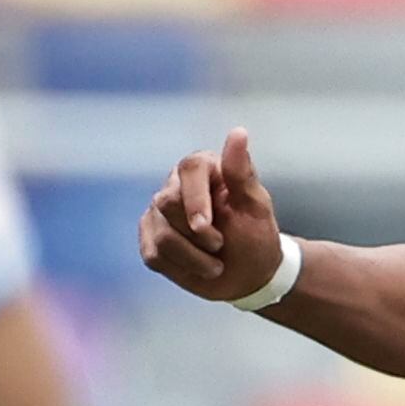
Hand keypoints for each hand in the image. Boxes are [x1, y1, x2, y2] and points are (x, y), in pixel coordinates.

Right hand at [135, 128, 286, 303]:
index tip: (205, 226)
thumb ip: (241, 172)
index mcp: (203, 167)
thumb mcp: (255, 206)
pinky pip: (154, 255)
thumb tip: (238, 132)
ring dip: (194, 258)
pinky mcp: (149, 238)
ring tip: (215, 264)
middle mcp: (175, 184)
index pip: (189, 170)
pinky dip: (181, 268)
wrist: (247, 273)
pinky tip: (197, 267)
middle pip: (167, 203)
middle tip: (221, 245)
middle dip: (198, 235)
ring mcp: (158, 212)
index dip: (195, 200)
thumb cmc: (254, 235)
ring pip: (162, 236)